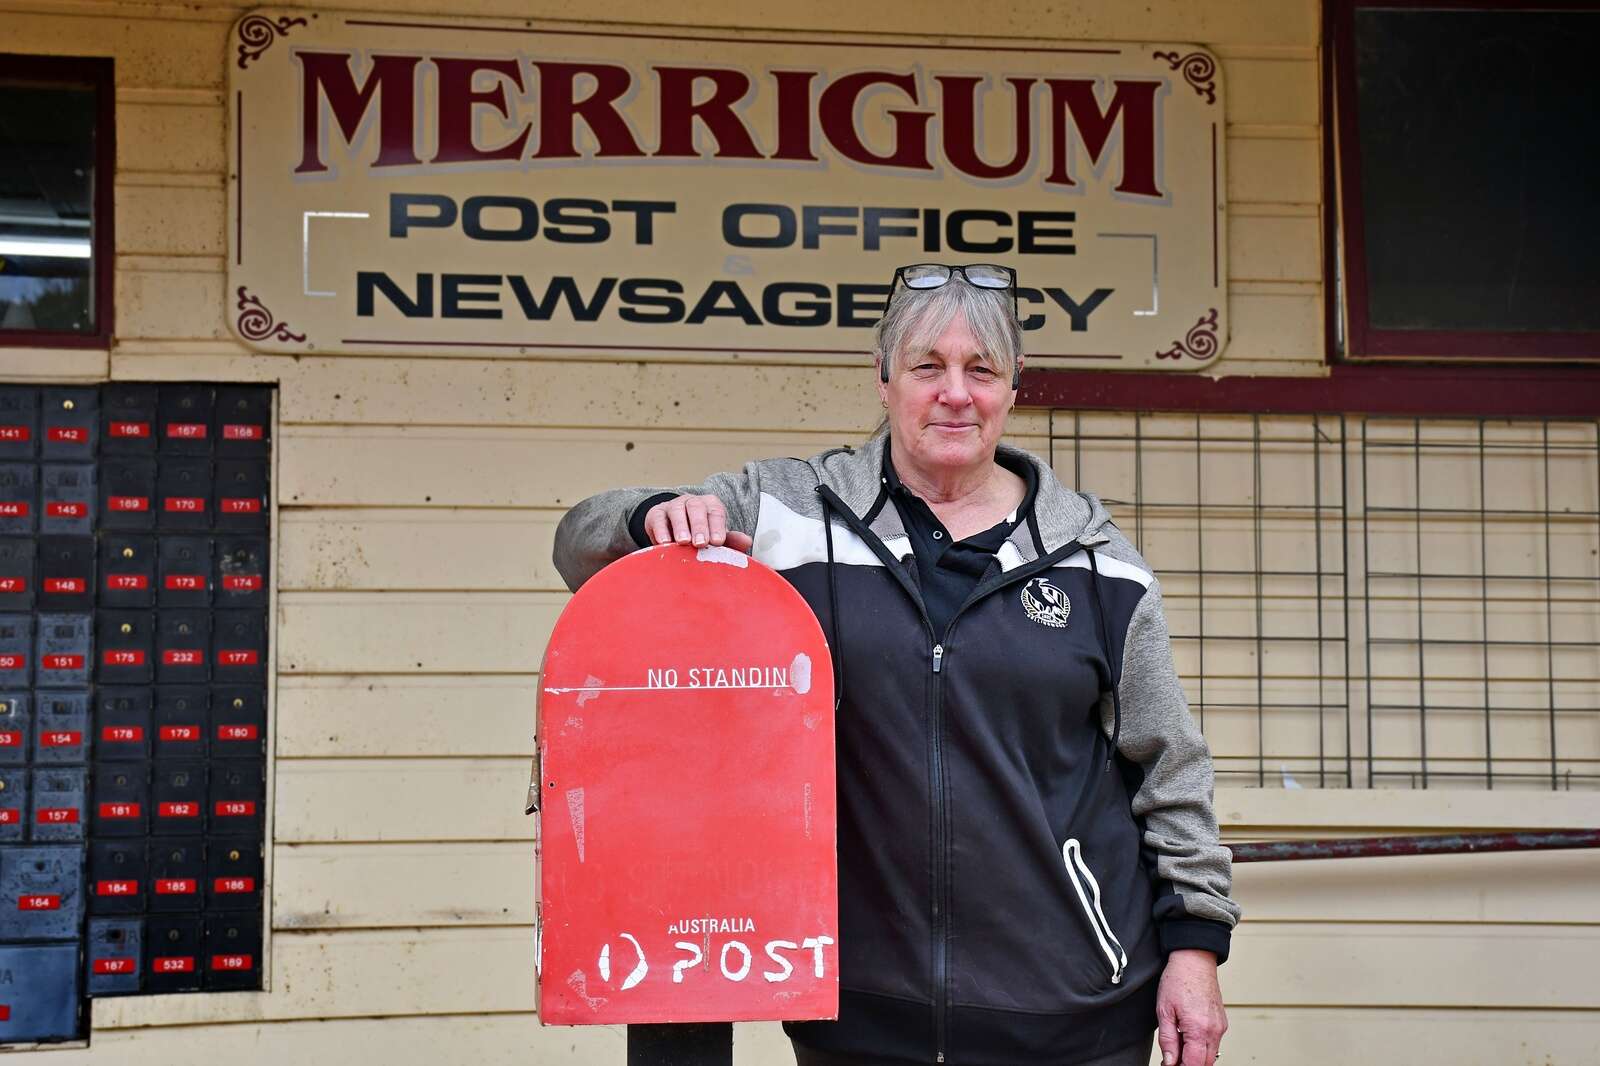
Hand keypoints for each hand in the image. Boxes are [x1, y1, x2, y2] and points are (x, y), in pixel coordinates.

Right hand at [644, 494, 752, 551]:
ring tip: (683, 542)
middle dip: (699, 526)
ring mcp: (673, 506)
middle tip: (700, 543)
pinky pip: (658, 519)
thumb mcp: (715, 537)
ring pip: (677, 510)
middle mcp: (692, 502)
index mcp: (711, 505)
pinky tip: (665, 542)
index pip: (716, 512)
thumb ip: (730, 540)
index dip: (717, 526)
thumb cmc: (700, 535)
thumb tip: (747, 541)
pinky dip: (661, 530)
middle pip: (697, 507)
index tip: (717, 542)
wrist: (673, 531)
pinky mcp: (656, 514)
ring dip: (681, 526)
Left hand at [1156, 949, 1226, 1065]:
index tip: (1170, 1065)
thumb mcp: (1164, 1010)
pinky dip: (1202, 1046)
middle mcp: (1214, 1030)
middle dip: (1189, 1064)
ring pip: (1211, 1055)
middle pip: (1206, 1063)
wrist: (1194, 960)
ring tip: (1178, 1045)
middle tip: (1172, 1058)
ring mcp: (1220, 1026)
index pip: (1194, 1064)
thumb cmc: (1179, 979)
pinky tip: (1188, 1036)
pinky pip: (1214, 1043)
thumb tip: (1169, 1061)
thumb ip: (1167, 1040)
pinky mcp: (1222, 1022)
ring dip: (1196, 1056)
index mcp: (1199, 1029)